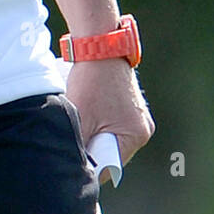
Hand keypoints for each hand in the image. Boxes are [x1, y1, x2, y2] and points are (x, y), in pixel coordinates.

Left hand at [65, 57, 155, 183]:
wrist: (99, 44)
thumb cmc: (91, 80)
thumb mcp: (80, 117)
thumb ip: (79, 146)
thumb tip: (72, 169)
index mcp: (135, 135)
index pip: (111, 167)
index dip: (90, 168)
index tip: (71, 163)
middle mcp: (142, 128)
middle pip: (111, 154)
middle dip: (92, 152)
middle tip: (71, 142)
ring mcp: (137, 116)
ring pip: (110, 139)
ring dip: (94, 137)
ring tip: (78, 126)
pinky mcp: (129, 105)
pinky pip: (112, 125)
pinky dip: (98, 125)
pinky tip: (85, 115)